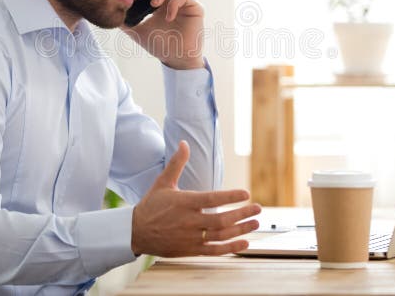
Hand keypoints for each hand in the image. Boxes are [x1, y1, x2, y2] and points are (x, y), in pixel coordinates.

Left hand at [122, 0, 204, 69]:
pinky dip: (173, 5)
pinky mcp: (194, 7)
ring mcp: (184, 2)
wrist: (175, 58)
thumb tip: (110, 12)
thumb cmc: (159, 44)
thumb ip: (125, 20)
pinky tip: (168, 17)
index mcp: (161, 1)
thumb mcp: (137, 30)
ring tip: (154, 5)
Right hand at [131, 141, 260, 256]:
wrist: (136, 232)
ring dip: (241, 230)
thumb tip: (184, 143)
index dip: (231, 196)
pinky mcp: (190, 250)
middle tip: (258, 209)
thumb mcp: (163, 182)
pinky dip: (231, 248)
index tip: (246, 194)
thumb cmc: (152, 205)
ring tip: (255, 224)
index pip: (212, 199)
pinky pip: (214, 251)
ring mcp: (191, 238)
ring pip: (221, 236)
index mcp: (185, 203)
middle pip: (221, 220)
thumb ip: (176, 163)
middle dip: (242, 214)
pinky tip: (244, 243)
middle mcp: (189, 221)